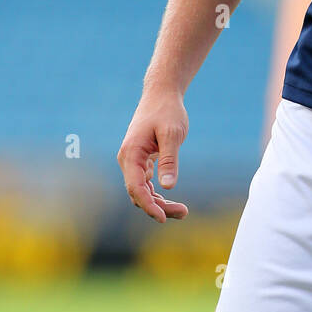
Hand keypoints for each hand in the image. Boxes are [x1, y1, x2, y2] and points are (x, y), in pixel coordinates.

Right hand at [117, 86, 189, 222]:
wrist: (161, 93)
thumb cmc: (167, 111)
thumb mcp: (172, 134)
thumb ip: (169, 160)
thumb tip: (168, 186)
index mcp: (131, 154)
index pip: (136, 188)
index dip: (148, 206)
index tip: (162, 218)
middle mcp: (128, 159)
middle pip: (138, 193)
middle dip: (158, 207)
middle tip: (184, 212)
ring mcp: (133, 161)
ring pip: (142, 190)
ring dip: (158, 202)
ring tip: (182, 210)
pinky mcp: (141, 160)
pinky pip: (146, 183)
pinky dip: (157, 193)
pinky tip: (171, 199)